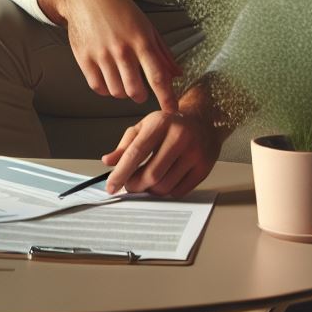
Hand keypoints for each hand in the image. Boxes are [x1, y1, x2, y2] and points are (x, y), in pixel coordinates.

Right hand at [37, 0, 181, 110]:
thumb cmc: (119, 9)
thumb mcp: (146, 26)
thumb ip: (162, 52)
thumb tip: (176, 74)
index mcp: (141, 40)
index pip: (158, 77)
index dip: (167, 97)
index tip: (172, 110)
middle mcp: (122, 49)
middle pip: (135, 91)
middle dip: (140, 95)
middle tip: (139, 88)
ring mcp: (101, 55)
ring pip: (116, 92)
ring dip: (122, 91)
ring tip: (121, 78)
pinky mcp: (84, 58)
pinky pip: (98, 87)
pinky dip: (105, 88)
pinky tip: (108, 76)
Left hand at [101, 85, 223, 197]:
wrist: (202, 120)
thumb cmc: (169, 124)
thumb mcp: (145, 127)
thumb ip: (125, 144)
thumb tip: (108, 161)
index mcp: (160, 123)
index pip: (136, 152)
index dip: (121, 172)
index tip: (111, 186)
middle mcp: (179, 137)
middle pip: (152, 174)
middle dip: (135, 185)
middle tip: (130, 185)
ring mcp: (194, 153)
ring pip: (165, 186)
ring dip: (150, 190)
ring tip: (147, 182)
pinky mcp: (204, 167)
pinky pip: (179, 191)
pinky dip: (166, 192)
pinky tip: (164, 181)